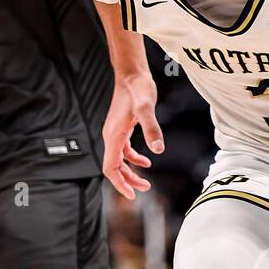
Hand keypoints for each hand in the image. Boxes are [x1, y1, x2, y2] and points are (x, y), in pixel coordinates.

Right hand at [102, 75, 163, 198]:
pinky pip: (123, 150)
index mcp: (114, 135)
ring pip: (119, 160)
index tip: (131, 195)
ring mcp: (115, 132)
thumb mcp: (146, 108)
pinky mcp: (121, 128)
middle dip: (127, 181)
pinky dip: (133, 159)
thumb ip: (152, 128)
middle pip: (114, 167)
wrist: (132, 73)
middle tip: (145, 189)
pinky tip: (146, 162)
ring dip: (130, 172)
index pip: (110, 167)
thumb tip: (158, 149)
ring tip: (145, 181)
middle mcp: (111, 136)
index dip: (119, 183)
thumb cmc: (137, 88)